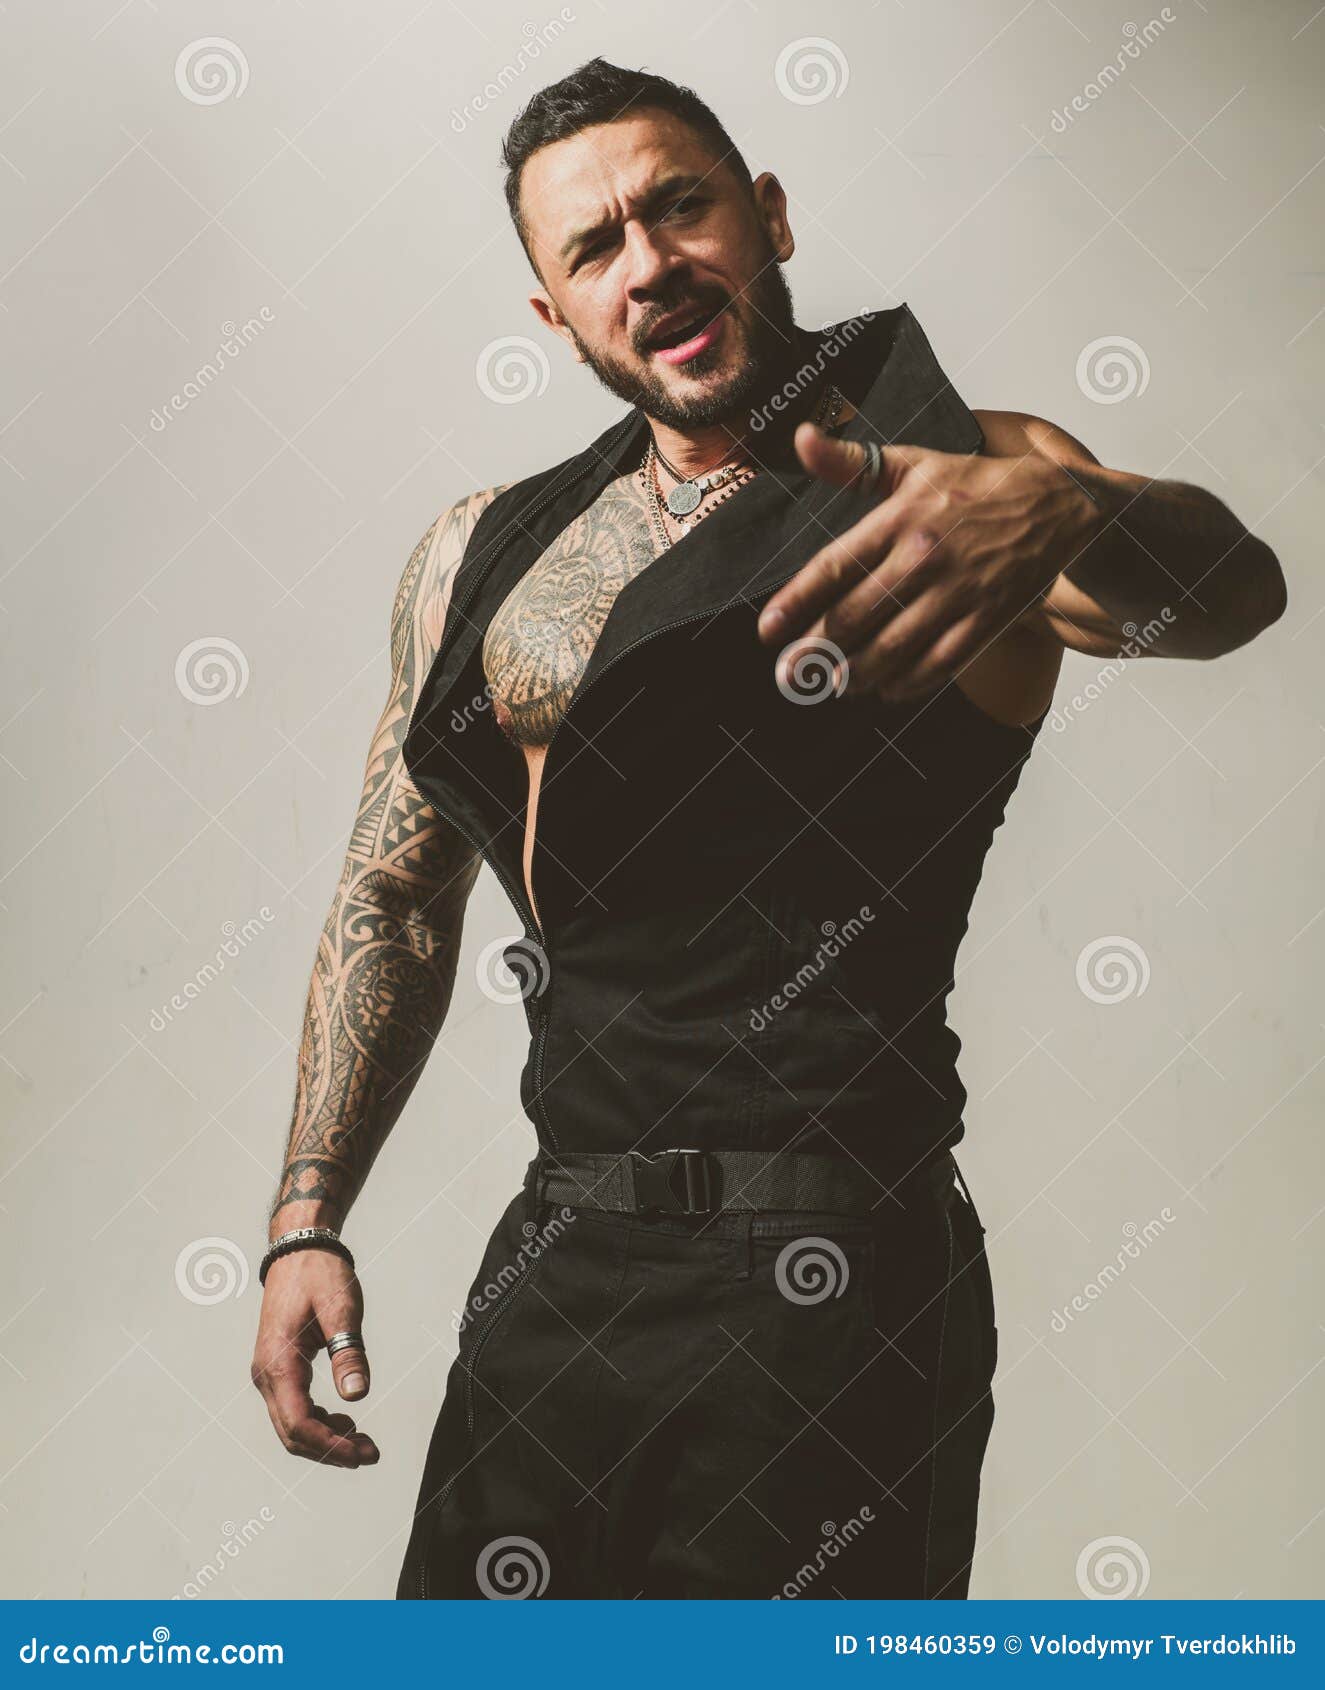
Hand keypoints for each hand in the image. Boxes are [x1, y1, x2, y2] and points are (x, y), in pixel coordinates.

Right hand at [250, 1248, 379, 1468]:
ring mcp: (269, 1372)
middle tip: (370, 1453)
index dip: (331, 1446)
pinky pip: (293, 1408)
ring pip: (291, 1425)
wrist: (299, 1249)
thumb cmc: (319, 1274)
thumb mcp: (341, 1310)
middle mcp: (266, 1374)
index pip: (299, 1424)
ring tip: (363, 1441)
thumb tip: (356, 1396)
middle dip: (330, 1450)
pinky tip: (344, 1421)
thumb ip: (348, 1353)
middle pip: (292, 1433)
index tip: (362, 1455)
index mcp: (278, 1363)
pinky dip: (318, 1422)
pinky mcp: (278, 1367)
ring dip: (324, 1439)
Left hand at [756, 422, 1095, 700]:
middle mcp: (925, 557)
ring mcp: (958, 593)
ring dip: (855, 674)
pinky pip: (937, 665)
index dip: (796, 603)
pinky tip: (885, 689)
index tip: (768, 632)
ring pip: (892, 649)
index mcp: (901, 518)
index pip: (835, 566)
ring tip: (833, 684)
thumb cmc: (975, 486)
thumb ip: (850, 462)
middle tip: (791, 674)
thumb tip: (801, 436)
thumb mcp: (913, 462)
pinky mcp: (986, 620)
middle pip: (856, 617)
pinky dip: (906, 684)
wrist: (1058, 505)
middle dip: (816, 652)